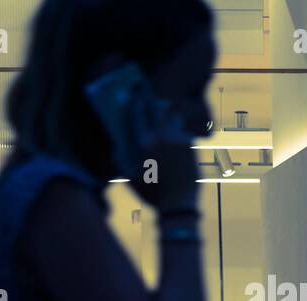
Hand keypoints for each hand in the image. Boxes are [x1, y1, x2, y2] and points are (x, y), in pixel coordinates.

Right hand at [124, 96, 198, 212]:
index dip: (134, 101)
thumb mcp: (129, 178)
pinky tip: (172, 124)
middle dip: (148, 98)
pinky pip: (181, 127)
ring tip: (162, 106)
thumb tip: (116, 143)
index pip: (137, 115)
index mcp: (144, 144)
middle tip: (143, 90)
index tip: (130, 92)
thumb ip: (120, 159)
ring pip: (171, 115)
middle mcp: (162, 137)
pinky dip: (175, 124)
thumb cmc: (151, 192)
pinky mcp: (190, 143)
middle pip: (155, 109)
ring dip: (165, 109)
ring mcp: (178, 138)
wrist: (178, 204)